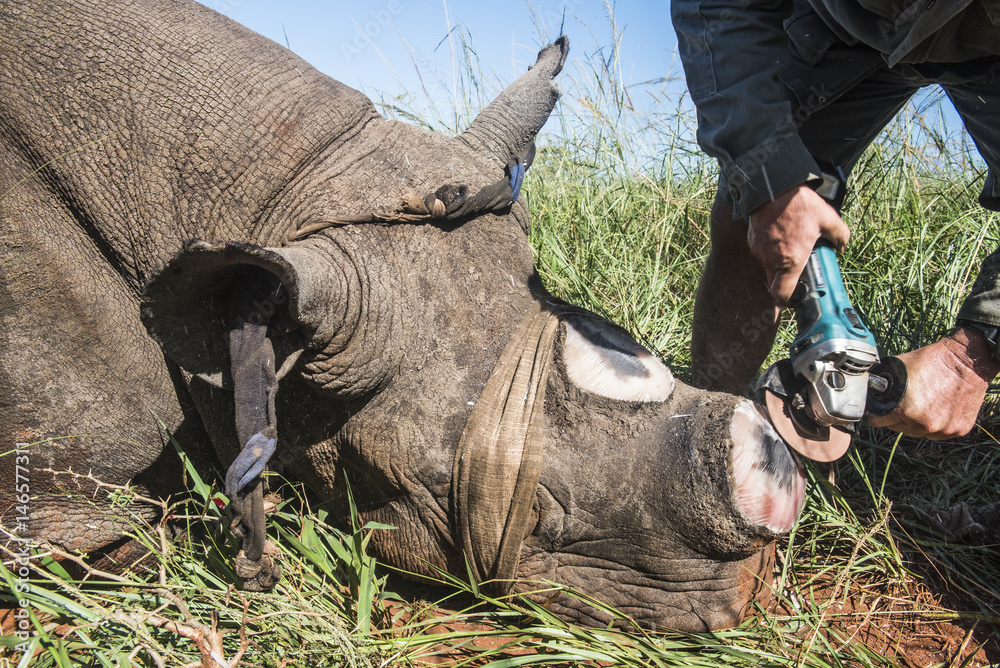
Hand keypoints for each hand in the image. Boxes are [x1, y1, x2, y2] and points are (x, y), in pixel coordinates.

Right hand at [746, 185, 850, 304]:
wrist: (772, 187)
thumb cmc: (799, 204)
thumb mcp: (827, 218)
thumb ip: (840, 235)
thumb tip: (842, 246)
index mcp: (791, 260)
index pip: (781, 293)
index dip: (787, 300)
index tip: (793, 297)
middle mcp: (772, 260)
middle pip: (774, 283)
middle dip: (784, 282)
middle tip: (796, 272)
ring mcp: (759, 251)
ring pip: (768, 267)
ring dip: (777, 264)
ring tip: (789, 246)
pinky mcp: (752, 241)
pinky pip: (761, 253)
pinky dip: (769, 250)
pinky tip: (779, 236)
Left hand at [868, 328, 999, 439]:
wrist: (966, 361)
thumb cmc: (931, 361)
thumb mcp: (897, 369)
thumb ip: (882, 385)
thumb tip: (867, 390)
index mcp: (907, 410)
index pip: (879, 422)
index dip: (877, 414)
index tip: (879, 410)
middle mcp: (925, 424)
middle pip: (898, 428)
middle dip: (896, 417)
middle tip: (903, 403)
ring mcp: (943, 429)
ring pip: (917, 432)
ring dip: (915, 423)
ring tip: (921, 405)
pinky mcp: (959, 430)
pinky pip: (938, 434)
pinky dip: (935, 425)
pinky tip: (936, 409)